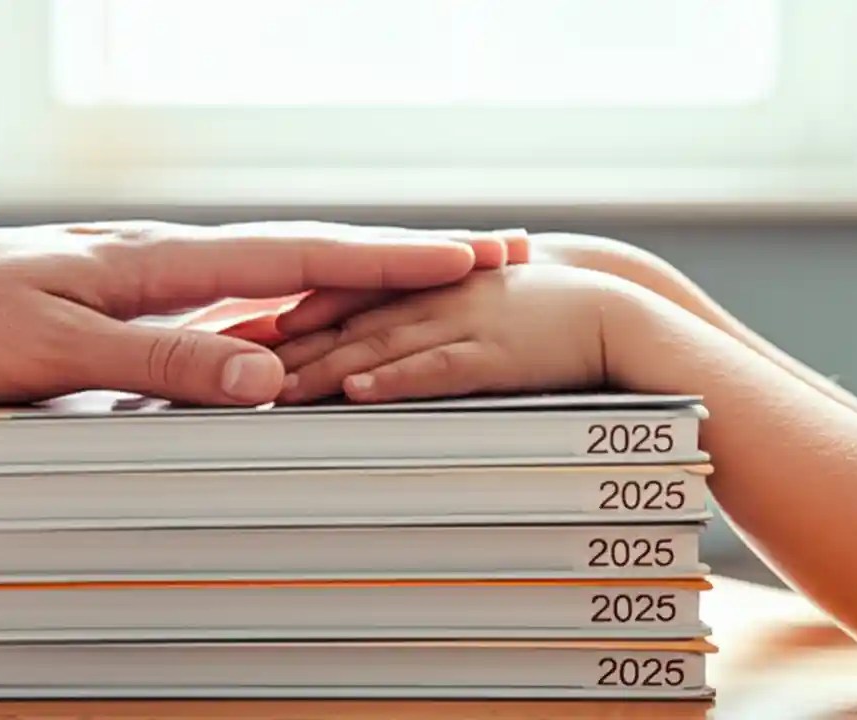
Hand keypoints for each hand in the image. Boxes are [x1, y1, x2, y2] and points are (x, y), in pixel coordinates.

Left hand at [0, 221, 508, 404]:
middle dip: (398, 256)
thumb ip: (164, 362)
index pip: (299, 254)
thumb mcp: (58, 349)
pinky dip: (291, 302)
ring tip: (428, 280)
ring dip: (354, 275)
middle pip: (306, 252)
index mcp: (162, 262)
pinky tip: (306, 317)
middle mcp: (169, 260)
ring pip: (276, 272)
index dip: (386, 258)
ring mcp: (154, 276)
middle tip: (483, 256)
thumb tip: (269, 377)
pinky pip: (233, 299)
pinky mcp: (133, 298)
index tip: (464, 255)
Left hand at [274, 265, 620, 403]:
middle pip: (347, 323)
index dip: (294, 313)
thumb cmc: (544, 315)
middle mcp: (433, 295)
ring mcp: (461, 321)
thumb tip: (376, 353)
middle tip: (239, 370)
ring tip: (276, 390)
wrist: (617, 310)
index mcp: (425, 282)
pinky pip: (437, 367)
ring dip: (324, 368)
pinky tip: (357, 395)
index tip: (245, 332)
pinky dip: (395, 379)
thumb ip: (426, 321)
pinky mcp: (494, 353)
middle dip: (290, 347)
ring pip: (379, 345)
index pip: (345, 295)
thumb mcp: (476, 307)